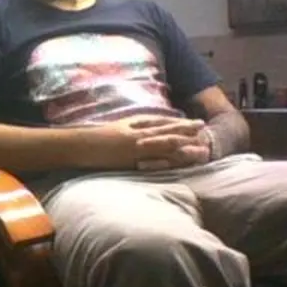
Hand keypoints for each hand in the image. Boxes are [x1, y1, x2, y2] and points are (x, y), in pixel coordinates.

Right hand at [86, 115, 205, 169]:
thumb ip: (139, 127)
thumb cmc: (99, 137)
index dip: (183, 124)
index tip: (200, 124)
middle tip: (206, 133)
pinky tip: (178, 163)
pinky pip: (151, 162)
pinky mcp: (130, 161)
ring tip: (200, 150)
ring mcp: (135, 148)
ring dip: (183, 148)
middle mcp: (139, 134)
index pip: (164, 123)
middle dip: (188, 133)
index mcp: (137, 125)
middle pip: (168, 132)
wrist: (80, 145)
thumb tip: (157, 128)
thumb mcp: (121, 127)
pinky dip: (166, 162)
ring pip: (164, 146)